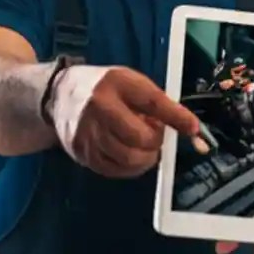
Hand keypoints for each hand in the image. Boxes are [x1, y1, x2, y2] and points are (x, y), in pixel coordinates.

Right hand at [50, 65, 199, 177]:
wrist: (60, 95)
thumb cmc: (105, 88)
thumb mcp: (131, 83)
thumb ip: (159, 104)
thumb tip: (191, 129)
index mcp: (116, 84)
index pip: (151, 101)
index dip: (176, 117)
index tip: (193, 129)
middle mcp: (99, 108)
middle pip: (140, 138)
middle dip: (155, 141)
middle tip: (154, 135)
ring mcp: (88, 133)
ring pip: (128, 158)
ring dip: (145, 157)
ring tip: (141, 144)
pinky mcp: (81, 153)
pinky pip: (115, 170)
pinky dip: (130, 167)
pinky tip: (129, 154)